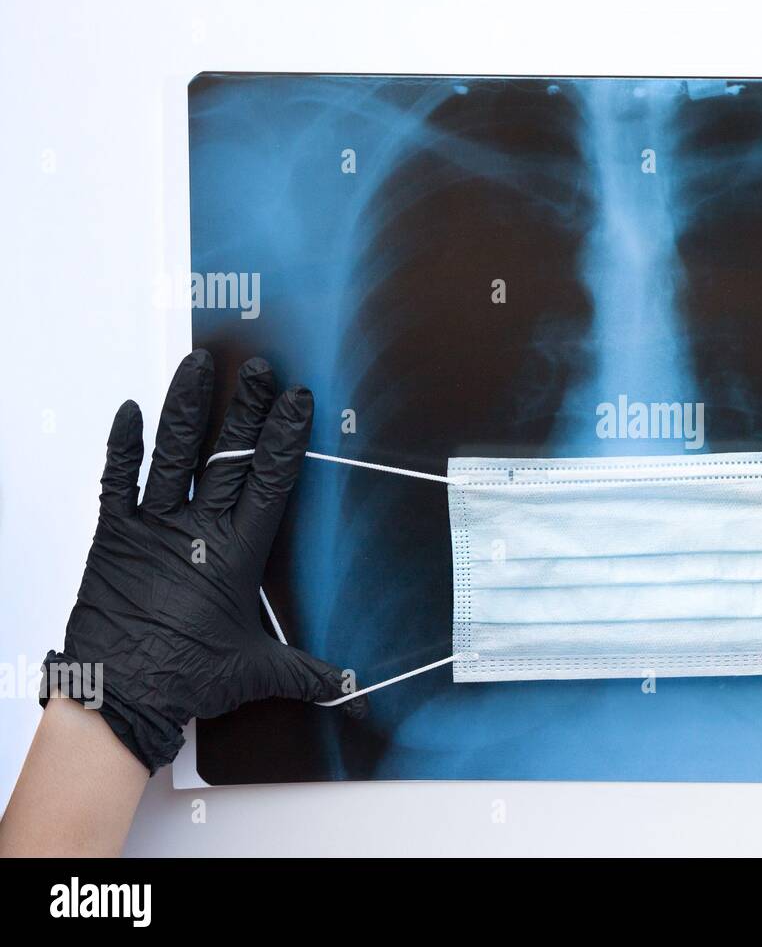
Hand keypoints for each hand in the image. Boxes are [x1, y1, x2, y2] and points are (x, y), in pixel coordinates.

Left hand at [43, 350, 364, 774]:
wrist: (117, 696)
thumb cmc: (187, 678)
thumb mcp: (256, 671)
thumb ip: (307, 673)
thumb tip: (352, 693)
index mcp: (238, 553)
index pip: (270, 481)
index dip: (284, 437)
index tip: (298, 399)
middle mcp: (197, 529)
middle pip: (227, 456)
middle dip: (246, 409)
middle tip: (260, 369)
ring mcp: (151, 527)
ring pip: (173, 454)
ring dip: (187, 407)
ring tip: (198, 364)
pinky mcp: (111, 536)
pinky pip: (115, 481)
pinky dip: (121, 446)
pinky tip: (128, 410)